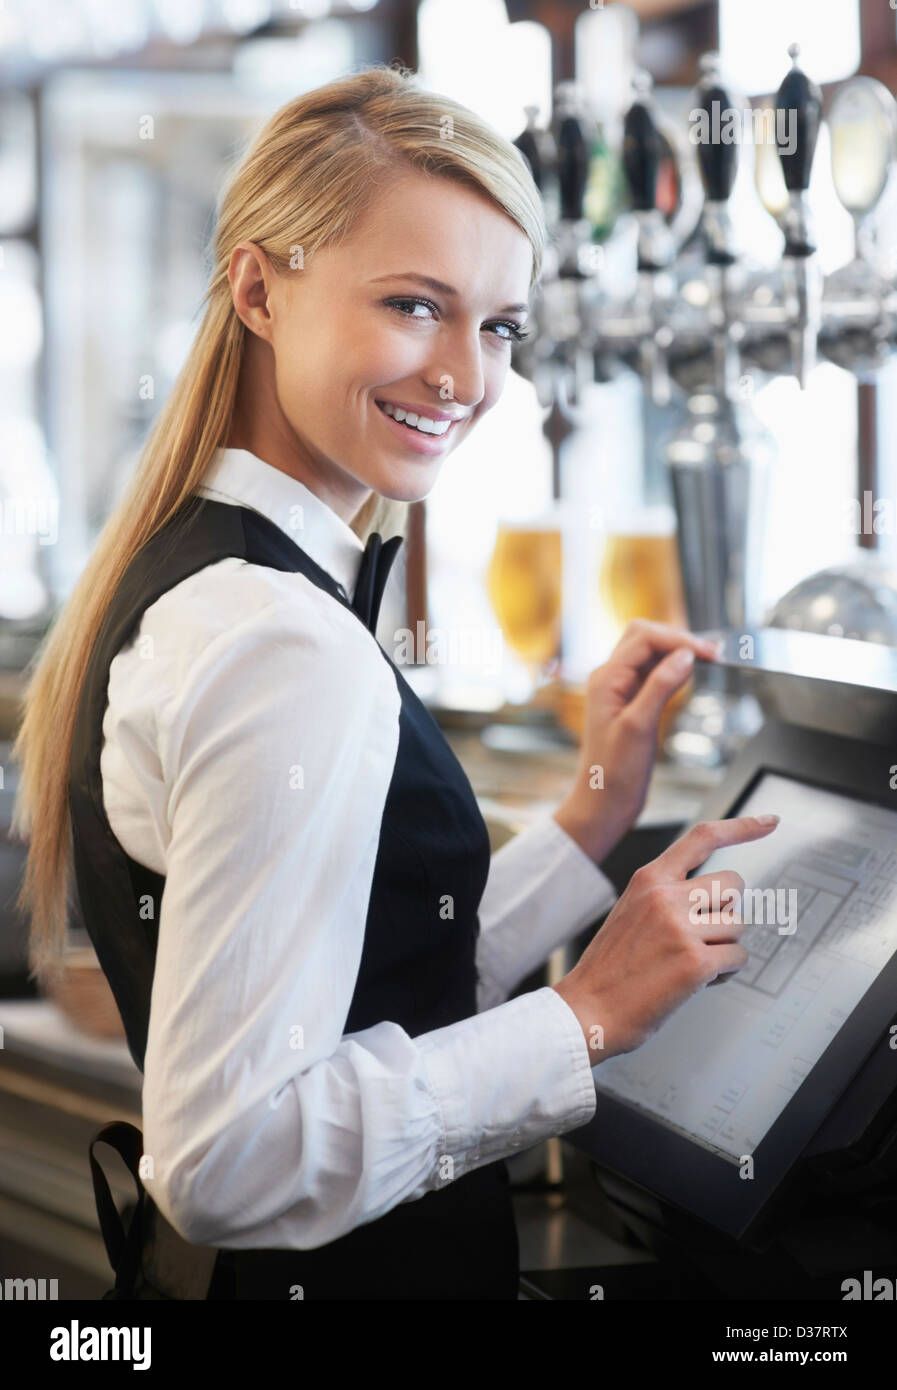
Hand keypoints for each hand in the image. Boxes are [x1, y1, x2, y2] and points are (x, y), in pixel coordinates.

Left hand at [553, 619, 722, 862]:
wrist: (603, 805)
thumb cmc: (613, 774)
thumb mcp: (640, 728)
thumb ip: (660, 687)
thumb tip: (685, 656)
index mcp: (606, 679)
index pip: (645, 638)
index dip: (679, 639)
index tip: (709, 653)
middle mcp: (610, 679)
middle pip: (645, 637)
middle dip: (678, 638)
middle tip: (712, 653)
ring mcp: (620, 690)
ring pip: (650, 654)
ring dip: (677, 651)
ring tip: (708, 659)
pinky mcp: (631, 704)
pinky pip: (653, 674)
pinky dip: (673, 669)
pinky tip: (690, 675)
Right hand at [553, 814, 779, 1061]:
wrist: (587, 1010)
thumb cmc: (610, 969)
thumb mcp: (631, 911)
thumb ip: (667, 895)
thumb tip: (715, 897)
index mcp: (649, 879)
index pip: (702, 838)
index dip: (742, 827)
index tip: (769, 822)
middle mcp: (666, 896)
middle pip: (733, 884)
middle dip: (727, 910)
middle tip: (705, 933)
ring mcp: (681, 928)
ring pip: (738, 925)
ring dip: (725, 947)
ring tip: (692, 962)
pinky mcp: (695, 963)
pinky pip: (738, 959)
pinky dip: (725, 973)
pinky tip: (698, 981)